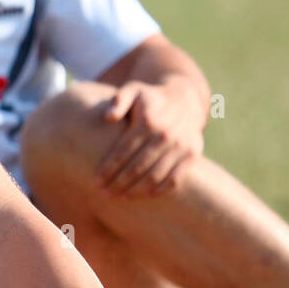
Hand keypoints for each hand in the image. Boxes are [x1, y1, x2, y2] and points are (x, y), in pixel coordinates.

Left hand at [96, 79, 204, 195]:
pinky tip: (143, 195)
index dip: (108, 169)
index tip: (96, 181)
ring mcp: (181, 146)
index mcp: (148, 121)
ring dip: (135, 191)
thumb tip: (109, 117)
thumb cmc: (149, 98)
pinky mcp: (192, 155)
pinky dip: (158, 190)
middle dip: (118, 183)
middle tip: (104, 194)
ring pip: (154, 177)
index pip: (123, 152)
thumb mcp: (133, 90)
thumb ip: (118, 100)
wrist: (184, 99)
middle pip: (137, 168)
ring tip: (120, 197)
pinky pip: (174, 179)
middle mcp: (165, 135)